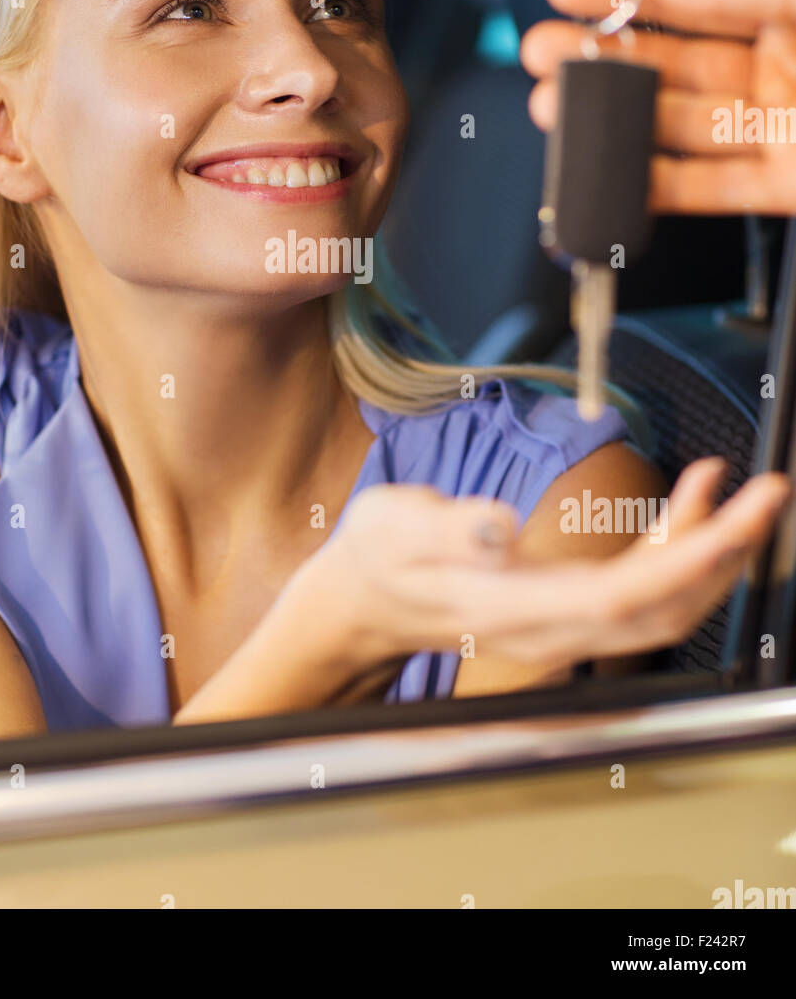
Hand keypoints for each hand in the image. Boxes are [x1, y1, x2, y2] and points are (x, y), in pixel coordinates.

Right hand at [300, 462, 789, 667]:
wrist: (364, 599)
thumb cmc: (379, 557)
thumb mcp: (394, 525)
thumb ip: (447, 527)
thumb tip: (497, 527)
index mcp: (512, 607)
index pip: (621, 596)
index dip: (688, 559)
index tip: (736, 512)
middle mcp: (548, 629)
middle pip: (660, 611)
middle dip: (724, 555)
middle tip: (768, 495)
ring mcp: (561, 625)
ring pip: (659, 608)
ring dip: (711, 554)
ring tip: (741, 491)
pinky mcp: (566, 608)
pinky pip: (639, 592)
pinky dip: (677, 550)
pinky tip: (690, 505)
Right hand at [521, 0, 795, 214]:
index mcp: (789, 4)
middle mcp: (780, 65)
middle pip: (669, 63)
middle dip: (596, 57)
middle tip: (542, 51)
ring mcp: (779, 129)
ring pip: (676, 125)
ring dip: (609, 119)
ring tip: (554, 109)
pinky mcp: (786, 186)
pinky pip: (709, 190)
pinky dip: (654, 187)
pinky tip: (613, 172)